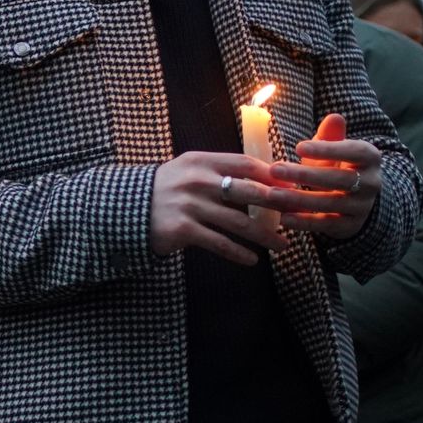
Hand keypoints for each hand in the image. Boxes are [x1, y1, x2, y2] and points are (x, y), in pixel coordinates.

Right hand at [149, 151, 290, 266]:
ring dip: (265, 236)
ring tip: (283, 246)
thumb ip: (219, 172)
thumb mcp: (188, 172)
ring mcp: (189, 205)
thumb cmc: (166, 191)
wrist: (125, 209)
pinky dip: (238, 253)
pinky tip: (252, 260)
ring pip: (238, 222)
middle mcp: (196, 180)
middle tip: (298, 216)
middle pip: (249, 192)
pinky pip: (218, 242)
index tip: (292, 188)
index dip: (272, 176)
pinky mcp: (182, 230)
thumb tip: (264, 180)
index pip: (245, 164)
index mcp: (200, 161)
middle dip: (278, 205)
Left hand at [260, 114, 382, 240]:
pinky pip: (327, 225)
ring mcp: (362, 206)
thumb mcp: (336, 148)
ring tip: (272, 194)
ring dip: (299, 199)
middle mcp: (371, 183)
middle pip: (340, 179)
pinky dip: (305, 222)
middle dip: (305, 175)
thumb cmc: (339, 165)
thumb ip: (332, 135)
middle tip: (275, 169)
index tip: (299, 147)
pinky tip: (283, 218)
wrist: (357, 198)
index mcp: (369, 157)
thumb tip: (334, 117)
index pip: (353, 151)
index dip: (328, 149)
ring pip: (331, 203)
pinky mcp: (350, 226)